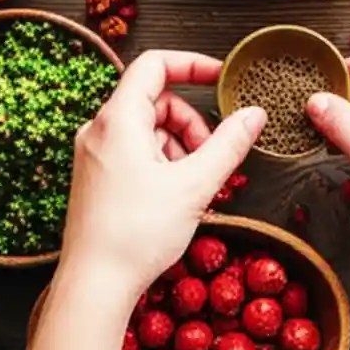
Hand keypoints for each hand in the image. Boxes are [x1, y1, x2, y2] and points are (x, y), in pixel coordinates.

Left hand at [58, 51, 265, 299]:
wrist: (95, 285)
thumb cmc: (137, 234)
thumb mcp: (195, 185)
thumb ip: (229, 144)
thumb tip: (254, 114)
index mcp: (118, 120)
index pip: (154, 64)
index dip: (192, 64)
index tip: (222, 78)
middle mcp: (99, 130)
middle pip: (156, 101)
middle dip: (191, 123)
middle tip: (212, 158)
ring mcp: (94, 155)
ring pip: (148, 130)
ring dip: (180, 147)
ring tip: (195, 185)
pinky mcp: (96, 178)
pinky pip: (135, 153)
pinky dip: (162, 164)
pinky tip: (177, 197)